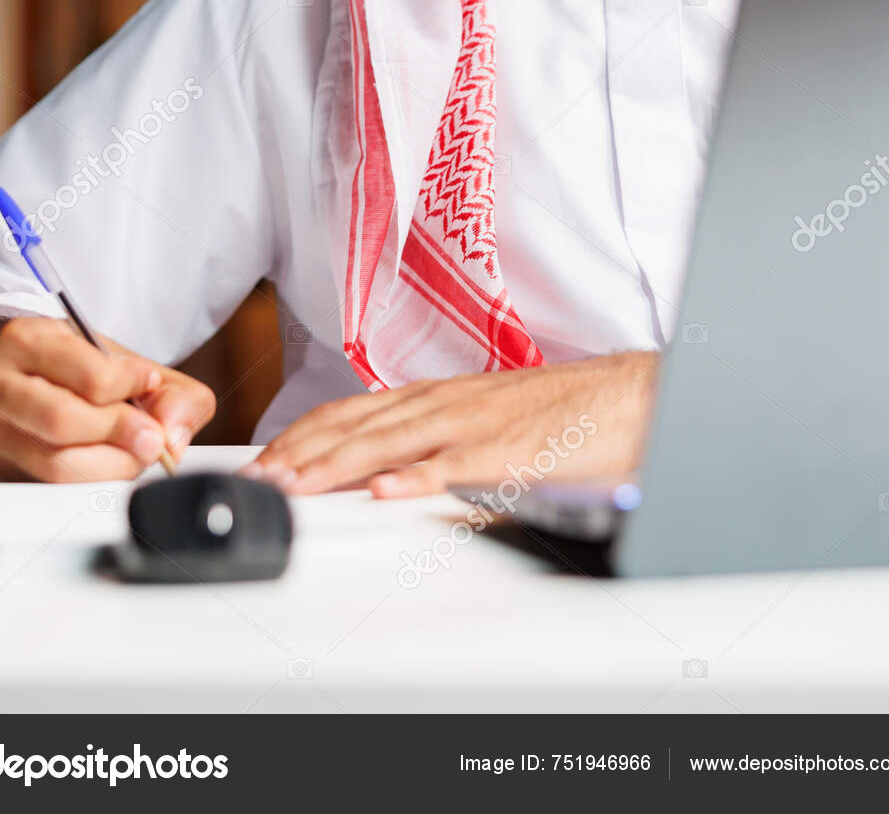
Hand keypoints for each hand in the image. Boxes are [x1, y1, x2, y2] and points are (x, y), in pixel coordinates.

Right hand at [0, 315, 215, 481]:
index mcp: (27, 340)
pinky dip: (90, 481)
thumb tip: (172, 436)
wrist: (21, 370)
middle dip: (119, 432)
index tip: (149, 384)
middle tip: (151, 436)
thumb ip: (170, 391)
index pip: (85, 373)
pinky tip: (108, 464)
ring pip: (52, 462)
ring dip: (108, 464)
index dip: (128, 386)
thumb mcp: (121, 359)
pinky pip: (47, 485)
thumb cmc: (74, 365)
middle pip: (61, 422)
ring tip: (135, 451)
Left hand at [241, 352, 657, 496]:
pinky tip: (386, 492)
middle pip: (360, 425)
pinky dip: (419, 478)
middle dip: (304, 453)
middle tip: (261, 479)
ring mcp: (476, 424)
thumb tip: (382, 468)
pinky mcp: (510, 451)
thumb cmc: (556, 413)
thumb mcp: (480, 419)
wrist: (627, 399)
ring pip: (395, 442)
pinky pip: (458, 465)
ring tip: (298, 484)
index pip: (353, 411)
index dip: (305, 434)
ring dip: (340, 465)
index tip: (267, 460)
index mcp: (436, 395)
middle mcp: (446, 401)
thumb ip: (432, 437)